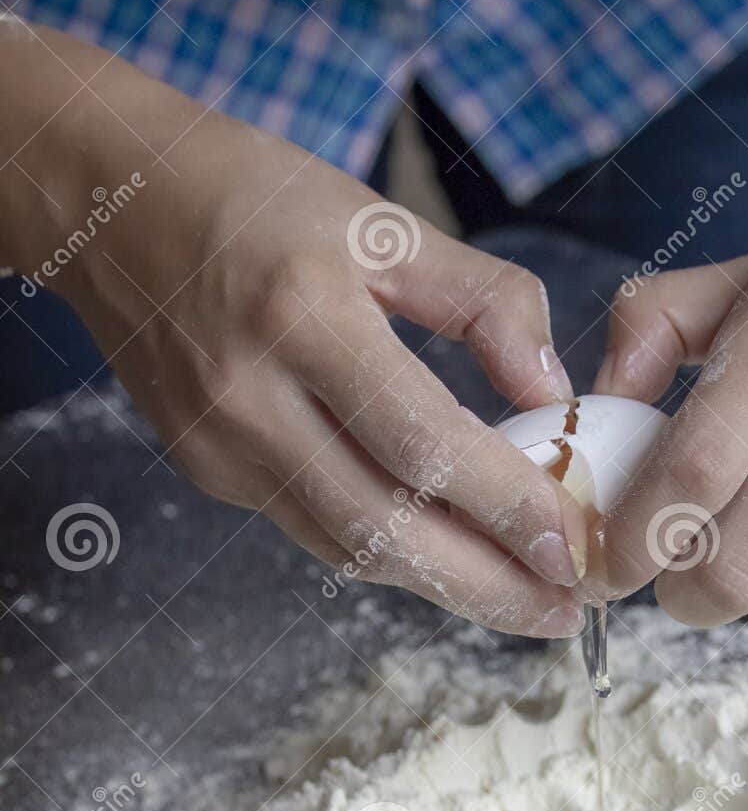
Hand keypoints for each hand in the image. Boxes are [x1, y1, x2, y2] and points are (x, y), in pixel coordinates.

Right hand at [1, 27, 584, 636]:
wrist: (114, 205)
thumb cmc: (257, 198)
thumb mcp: (384, 219)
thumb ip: (484, 299)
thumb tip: (554, 391)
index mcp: (303, 314)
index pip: (421, 442)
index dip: (503, 504)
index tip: (571, 546)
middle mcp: (252, 397)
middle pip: (383, 527)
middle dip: (486, 586)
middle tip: (567, 613)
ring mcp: (221, 447)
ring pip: (349, 548)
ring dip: (445, 587)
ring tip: (526, 603)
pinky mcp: (210, 472)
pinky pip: (318, 531)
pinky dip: (392, 552)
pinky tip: (451, 559)